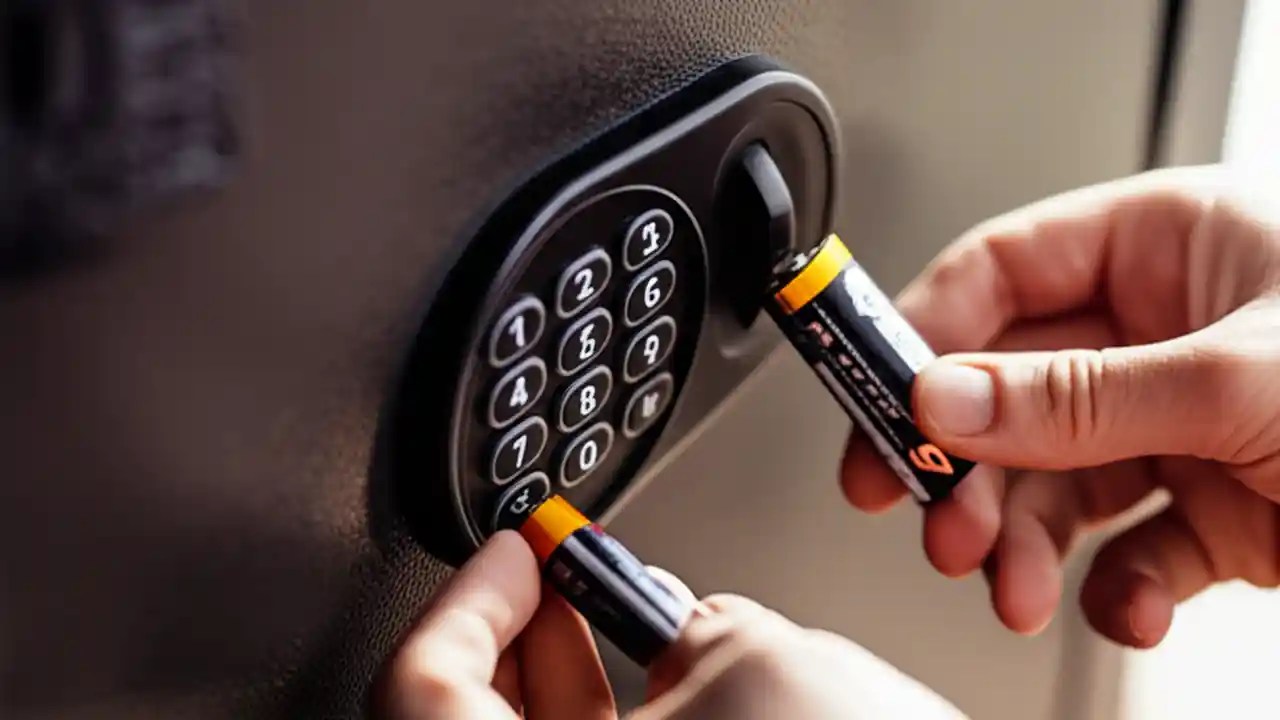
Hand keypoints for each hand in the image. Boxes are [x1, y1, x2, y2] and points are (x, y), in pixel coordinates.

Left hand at [380, 534, 962, 718]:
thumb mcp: (764, 667)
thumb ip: (696, 622)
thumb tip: (682, 625)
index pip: (423, 691)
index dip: (470, 599)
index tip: (520, 550)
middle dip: (521, 636)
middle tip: (558, 576)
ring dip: (581, 685)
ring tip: (623, 618)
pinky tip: (682, 693)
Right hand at [840, 165, 1279, 646]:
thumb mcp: (1245, 376)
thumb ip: (1081, 395)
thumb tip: (946, 396)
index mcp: (1170, 247)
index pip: (1002, 272)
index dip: (924, 331)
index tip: (873, 393)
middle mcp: (1165, 334)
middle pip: (1011, 390)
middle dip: (967, 463)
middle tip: (928, 512)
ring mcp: (1186, 426)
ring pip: (1055, 480)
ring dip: (1023, 540)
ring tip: (1012, 585)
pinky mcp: (1218, 512)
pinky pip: (1129, 550)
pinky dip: (1113, 591)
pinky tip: (1121, 605)